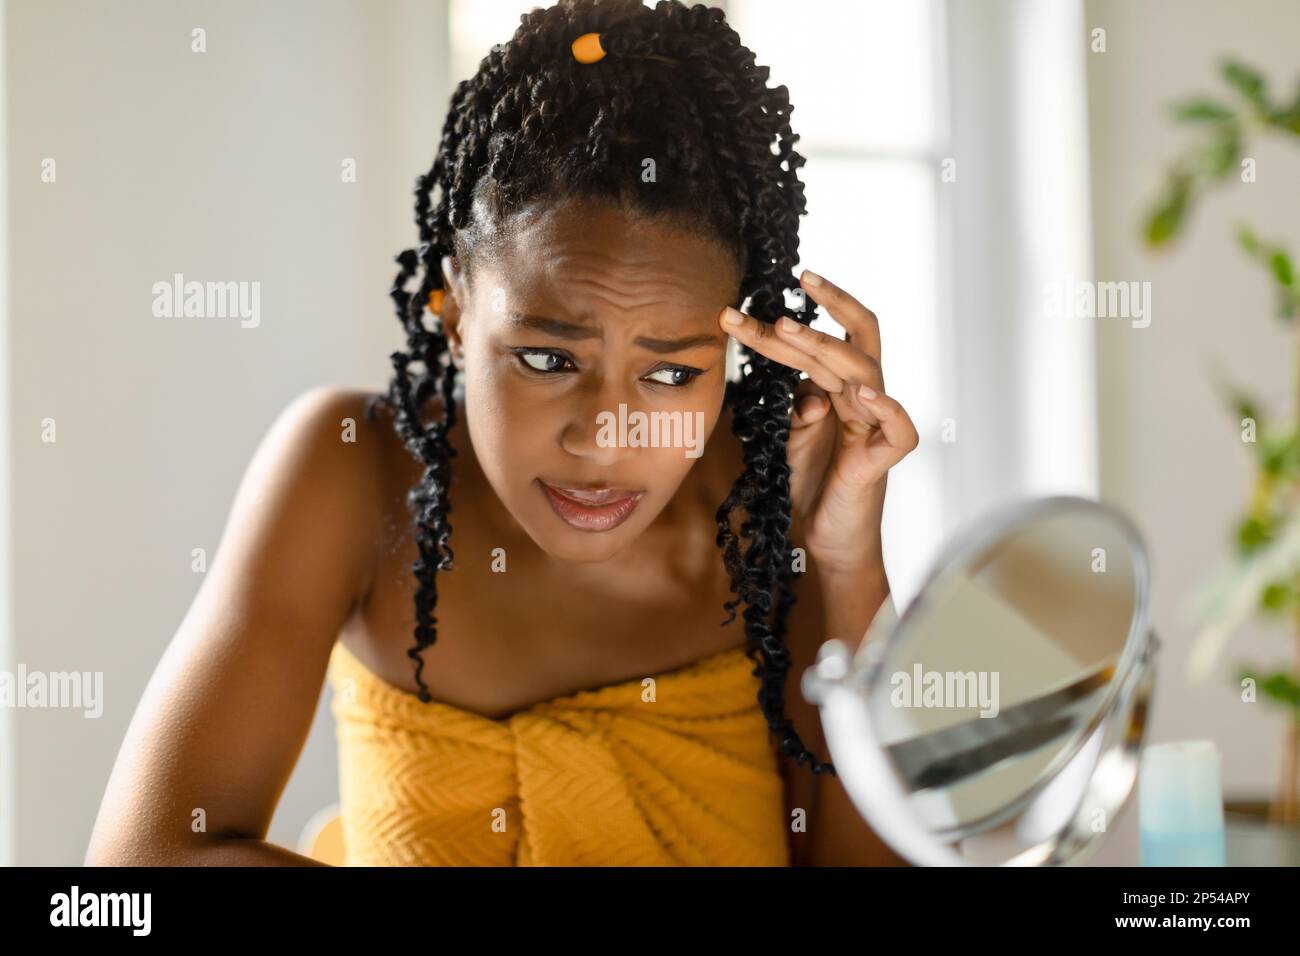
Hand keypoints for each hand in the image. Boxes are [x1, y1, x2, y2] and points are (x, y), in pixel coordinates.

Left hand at [717, 269, 919, 574]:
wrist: (826, 538)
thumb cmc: (812, 484)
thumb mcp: (791, 438)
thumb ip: (795, 407)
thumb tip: (806, 388)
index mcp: (839, 388)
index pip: (819, 343)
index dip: (781, 326)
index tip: (741, 308)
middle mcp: (862, 398)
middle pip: (852, 339)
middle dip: (823, 307)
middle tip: (792, 283)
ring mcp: (876, 425)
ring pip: (864, 370)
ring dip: (825, 346)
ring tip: (787, 328)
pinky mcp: (884, 457)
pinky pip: (898, 427)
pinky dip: (884, 405)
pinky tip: (862, 391)